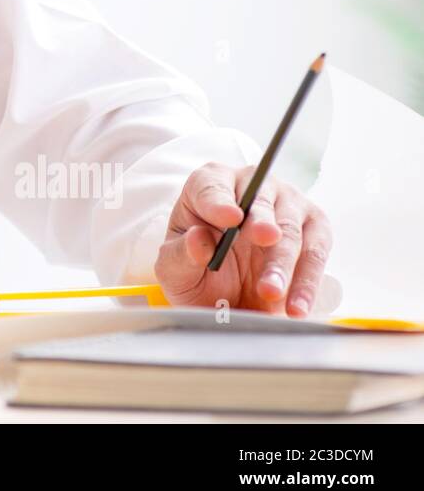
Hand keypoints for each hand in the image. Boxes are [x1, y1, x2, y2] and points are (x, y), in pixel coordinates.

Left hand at [153, 163, 332, 317]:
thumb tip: (197, 238)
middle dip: (261, 227)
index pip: (211, 185)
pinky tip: (295, 306)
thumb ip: (181, 252)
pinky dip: (307, 282)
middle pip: (259, 202)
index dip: (219, 201)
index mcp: (209, 185)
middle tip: (264, 241)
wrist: (224, 298)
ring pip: (290, 230)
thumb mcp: (174, 267)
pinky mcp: (314, 229)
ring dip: (283, 263)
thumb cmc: (195, 269)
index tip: (229, 218)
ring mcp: (285, 205)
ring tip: (270, 292)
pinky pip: (316, 253)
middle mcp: (250, 186)